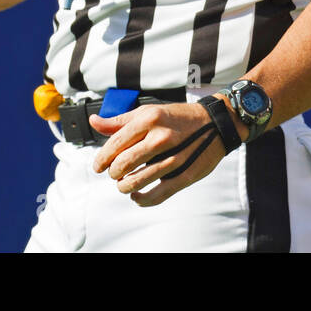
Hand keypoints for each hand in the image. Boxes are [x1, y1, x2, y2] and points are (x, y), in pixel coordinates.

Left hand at [89, 102, 228, 206]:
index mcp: (149, 119)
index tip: (98, 166)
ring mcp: (173, 158)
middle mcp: (161, 137)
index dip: (102, 158)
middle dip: (113, 173)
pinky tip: (136, 196)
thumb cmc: (178, 117)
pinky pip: (156, 195)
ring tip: (123, 184)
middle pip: (123, 164)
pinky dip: (141, 200)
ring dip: (124, 187)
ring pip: (137, 182)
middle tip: (113, 174)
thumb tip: (94, 122)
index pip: (115, 143)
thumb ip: (120, 120)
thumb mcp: (149, 111)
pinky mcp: (184, 175)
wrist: (216, 123)